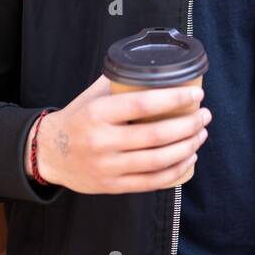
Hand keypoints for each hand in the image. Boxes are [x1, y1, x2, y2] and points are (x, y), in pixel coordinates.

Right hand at [27, 75, 210, 193]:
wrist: (49, 152)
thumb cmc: (79, 118)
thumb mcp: (93, 95)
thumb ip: (121, 81)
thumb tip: (156, 67)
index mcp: (97, 113)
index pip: (142, 105)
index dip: (174, 100)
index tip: (196, 95)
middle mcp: (102, 141)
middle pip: (156, 135)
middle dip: (188, 125)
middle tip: (204, 116)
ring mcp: (108, 166)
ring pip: (157, 160)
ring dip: (187, 147)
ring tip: (201, 135)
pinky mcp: (112, 186)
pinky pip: (151, 182)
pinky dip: (175, 171)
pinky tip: (189, 158)